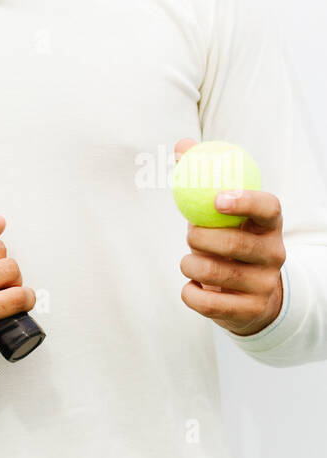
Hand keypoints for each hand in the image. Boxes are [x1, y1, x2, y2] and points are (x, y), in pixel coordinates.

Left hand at [174, 138, 285, 335]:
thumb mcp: (221, 211)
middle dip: (202, 238)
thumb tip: (182, 145)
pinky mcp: (250, 312)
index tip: (216, 198)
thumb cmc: (228, 238)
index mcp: (270, 224)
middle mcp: (275, 254)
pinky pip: (207, 303)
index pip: (268, 208)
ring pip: (217, 274)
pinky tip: (192, 286)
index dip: (245, 201)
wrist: (249, 293)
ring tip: (189, 260)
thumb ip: (201, 177)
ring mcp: (265, 285)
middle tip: (190, 234)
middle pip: (236, 245)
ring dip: (190, 264)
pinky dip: (189, 293)